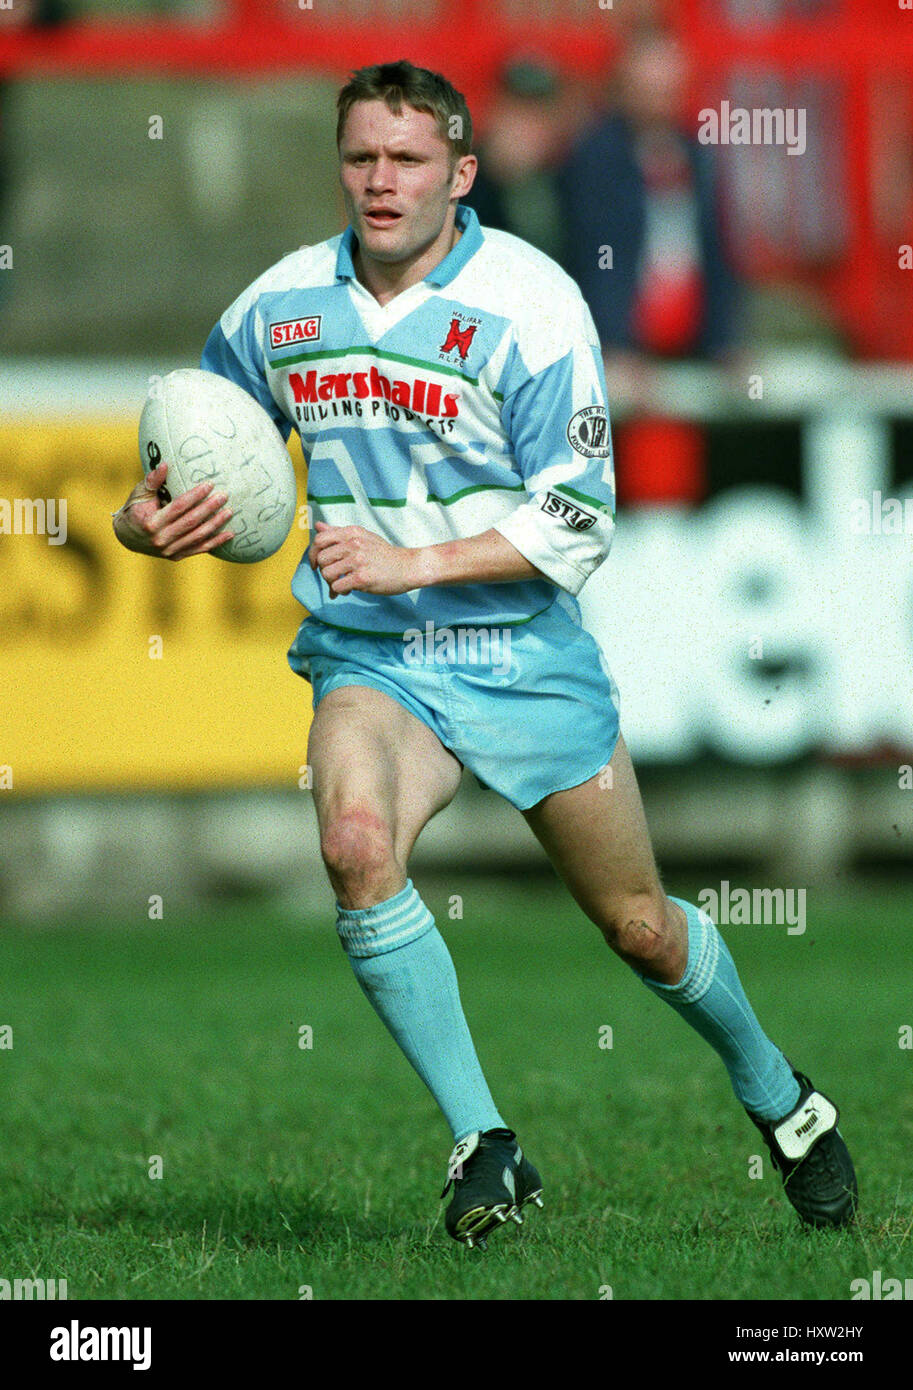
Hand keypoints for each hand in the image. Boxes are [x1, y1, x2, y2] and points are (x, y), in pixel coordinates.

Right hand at [112, 461, 234, 559]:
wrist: (126, 537)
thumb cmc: (134, 509)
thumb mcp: (139, 493)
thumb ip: (153, 480)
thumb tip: (165, 465)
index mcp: (151, 522)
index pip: (178, 507)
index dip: (195, 495)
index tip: (209, 485)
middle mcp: (160, 538)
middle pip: (191, 522)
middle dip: (209, 508)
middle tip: (224, 496)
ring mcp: (169, 550)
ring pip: (197, 536)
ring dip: (216, 525)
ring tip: (229, 512)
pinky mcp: (176, 556)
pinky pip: (199, 549)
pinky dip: (215, 542)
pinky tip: (229, 534)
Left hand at [308, 522, 416, 597]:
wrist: (408, 567)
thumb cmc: (384, 554)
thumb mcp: (363, 537)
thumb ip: (338, 532)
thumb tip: (317, 525)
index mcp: (352, 533)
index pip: (320, 539)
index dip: (313, 553)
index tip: (316, 563)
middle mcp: (354, 544)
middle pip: (321, 558)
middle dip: (323, 571)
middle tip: (333, 577)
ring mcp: (358, 561)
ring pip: (326, 573)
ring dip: (330, 583)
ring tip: (341, 584)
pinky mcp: (362, 578)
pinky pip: (337, 587)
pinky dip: (339, 591)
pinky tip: (348, 591)